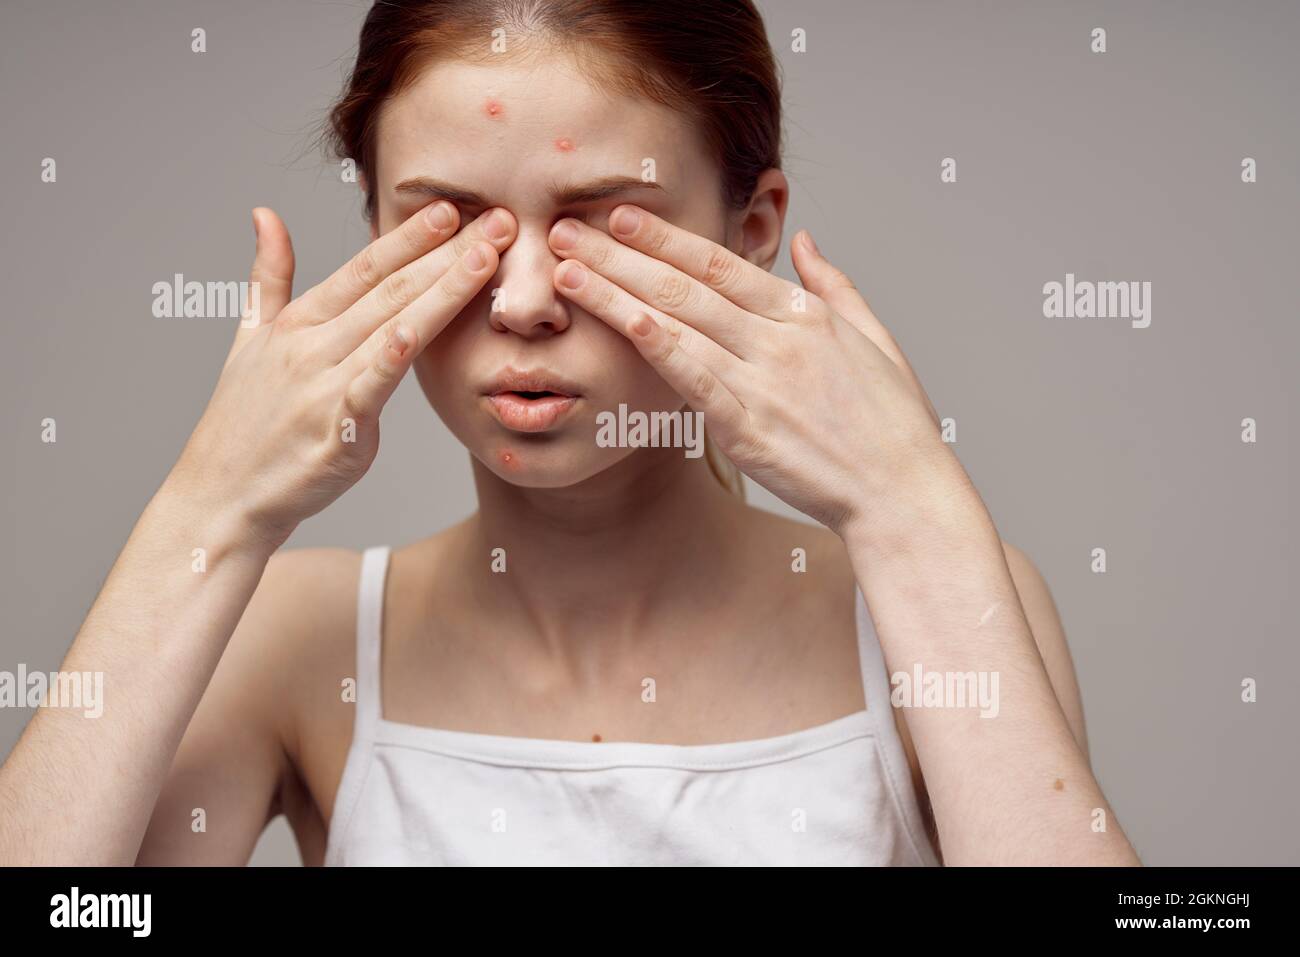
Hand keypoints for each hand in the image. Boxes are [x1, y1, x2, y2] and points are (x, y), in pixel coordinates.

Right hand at [168, 203, 516, 545]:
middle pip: (392, 288)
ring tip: (487, 255)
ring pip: (393, 325)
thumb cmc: (243, 423)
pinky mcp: (335, 429)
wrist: (220, 496)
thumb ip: (268, 276)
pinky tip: (419, 331)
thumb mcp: (249, 339)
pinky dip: (391, 357)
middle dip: (449, 250)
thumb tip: (265, 214)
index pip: (365, 268)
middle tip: (500, 218)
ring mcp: (323, 384)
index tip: (453, 206)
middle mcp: (312, 344)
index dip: (411, 236)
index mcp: (299, 322)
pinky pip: (369, 387)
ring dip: (444, 288)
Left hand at [548, 206, 962, 538]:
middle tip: (567, 230)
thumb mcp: (875, 337)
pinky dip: (656, 346)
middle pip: (685, 285)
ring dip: (616, 293)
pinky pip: (693, 378)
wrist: (902, 491)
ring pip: (677, 324)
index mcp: (805, 316)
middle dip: (619, 254)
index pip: (721, 264)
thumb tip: (806, 240)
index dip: (665, 237)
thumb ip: (834, 284)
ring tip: (566, 270)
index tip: (620, 215)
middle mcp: (779, 339)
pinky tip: (619, 321)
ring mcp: (763, 381)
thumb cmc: (892, 422)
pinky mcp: (749, 427)